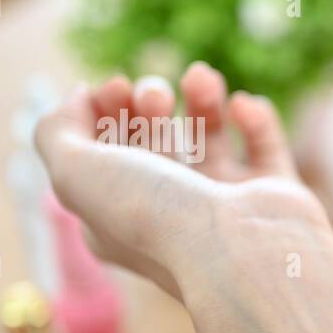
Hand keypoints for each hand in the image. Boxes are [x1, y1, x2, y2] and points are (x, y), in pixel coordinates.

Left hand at [34, 63, 331, 299]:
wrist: (244, 254)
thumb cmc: (158, 219)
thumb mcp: (76, 173)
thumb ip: (57, 131)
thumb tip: (80, 99)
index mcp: (120, 220)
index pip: (105, 156)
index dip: (102, 113)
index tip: (112, 88)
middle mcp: (172, 214)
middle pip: (155, 143)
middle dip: (148, 104)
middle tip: (152, 96)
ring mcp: (227, 205)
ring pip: (210, 138)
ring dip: (201, 99)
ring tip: (200, 78)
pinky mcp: (274, 194)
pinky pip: (264, 145)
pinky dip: (254, 117)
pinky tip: (241, 104)